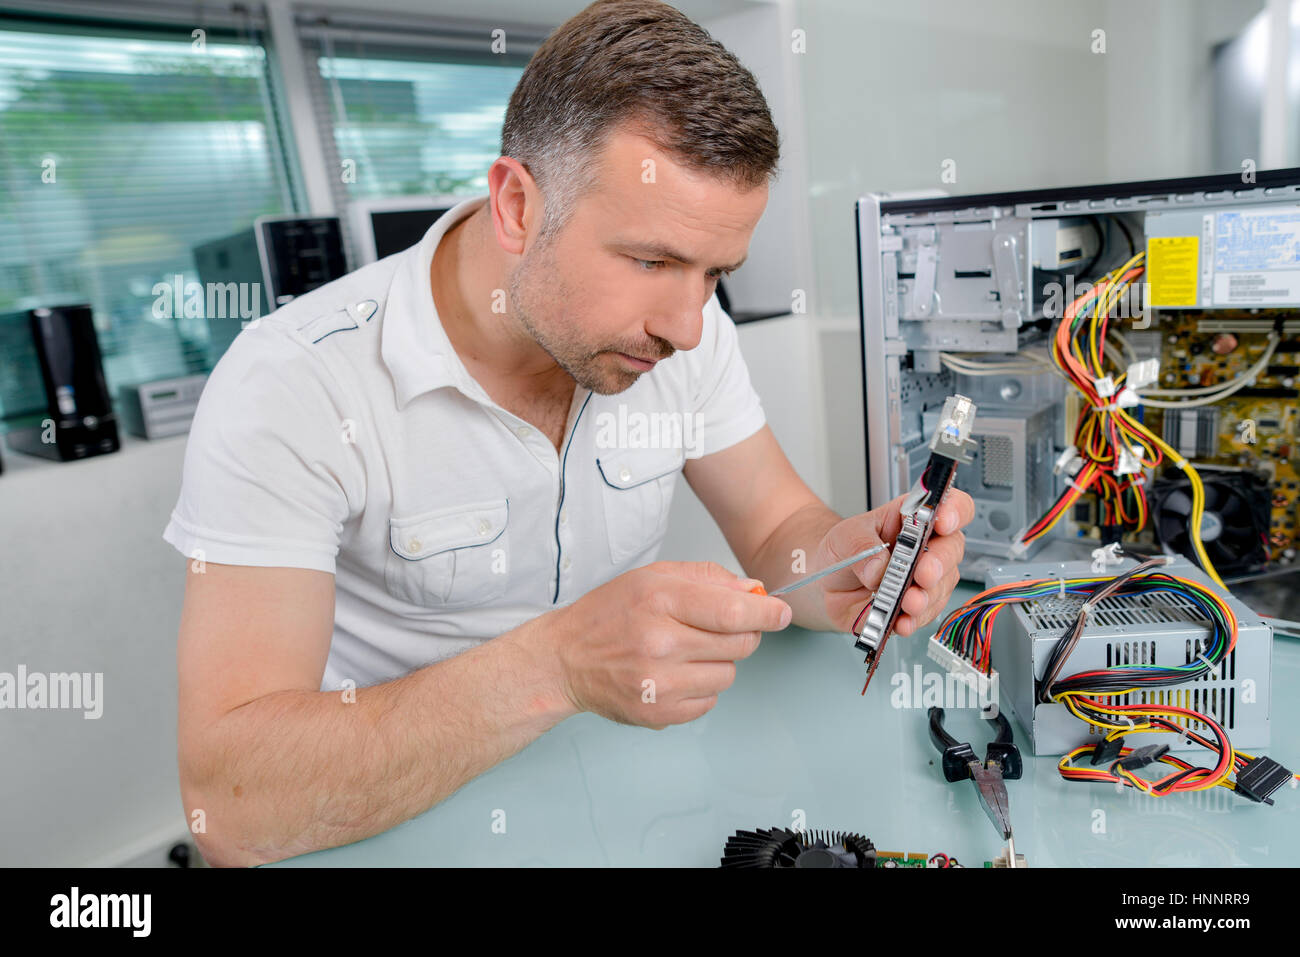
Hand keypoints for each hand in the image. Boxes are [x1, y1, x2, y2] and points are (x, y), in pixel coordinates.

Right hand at [551, 561, 791, 728]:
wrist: (564, 659)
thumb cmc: (608, 614)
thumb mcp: (652, 576)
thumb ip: (707, 578)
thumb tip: (754, 592)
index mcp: (660, 601)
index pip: (733, 612)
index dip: (766, 613)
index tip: (780, 613)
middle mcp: (661, 644)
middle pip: (740, 644)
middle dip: (742, 633)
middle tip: (717, 628)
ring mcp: (660, 683)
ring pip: (728, 675)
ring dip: (718, 662)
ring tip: (685, 652)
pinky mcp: (659, 713)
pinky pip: (709, 701)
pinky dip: (701, 687)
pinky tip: (674, 674)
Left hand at [809, 489, 973, 635]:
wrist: (827, 584)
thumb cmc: (843, 551)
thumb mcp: (844, 536)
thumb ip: (860, 545)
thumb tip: (878, 567)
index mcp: (914, 520)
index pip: (950, 507)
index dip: (954, 512)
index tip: (942, 522)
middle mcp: (927, 548)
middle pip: (951, 551)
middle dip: (939, 564)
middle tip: (922, 574)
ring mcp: (924, 580)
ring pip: (941, 587)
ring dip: (926, 597)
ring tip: (907, 603)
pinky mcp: (916, 608)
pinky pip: (924, 615)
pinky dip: (913, 620)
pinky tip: (901, 622)